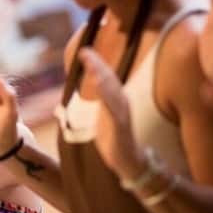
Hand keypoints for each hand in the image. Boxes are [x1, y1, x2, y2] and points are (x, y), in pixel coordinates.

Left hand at [79, 48, 147, 180]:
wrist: (129, 163)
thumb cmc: (115, 139)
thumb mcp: (105, 115)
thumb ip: (101, 99)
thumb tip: (93, 85)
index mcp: (115, 100)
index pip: (105, 77)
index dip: (95, 63)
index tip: (83, 49)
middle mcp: (121, 103)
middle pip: (109, 80)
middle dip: (97, 64)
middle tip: (84, 50)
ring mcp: (122, 116)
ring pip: (112, 92)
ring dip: (102, 77)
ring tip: (91, 63)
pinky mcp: (122, 129)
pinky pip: (115, 112)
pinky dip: (108, 99)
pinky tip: (100, 88)